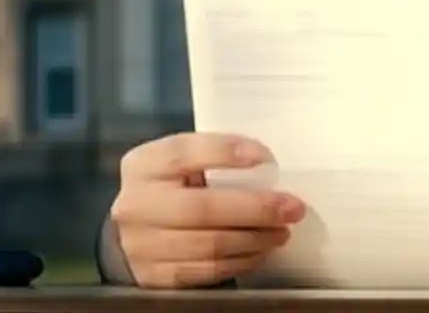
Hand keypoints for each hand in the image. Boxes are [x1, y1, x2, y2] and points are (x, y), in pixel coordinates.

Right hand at [109, 132, 305, 288]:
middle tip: (292, 208)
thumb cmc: (174, 186)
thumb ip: (214, 157)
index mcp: (144, 165)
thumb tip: (265, 166)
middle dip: (256, 209)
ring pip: (208, 245)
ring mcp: (141, 245)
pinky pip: (206, 271)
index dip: (227, 153)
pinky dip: (241, 262)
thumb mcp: (183, 162)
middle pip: (202, 208)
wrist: (135, 231)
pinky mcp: (154, 276)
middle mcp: (135, 204)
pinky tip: (260, 251)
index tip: (267, 159)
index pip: (185, 153)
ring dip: (255, 240)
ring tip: (281, 232)